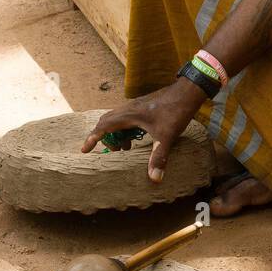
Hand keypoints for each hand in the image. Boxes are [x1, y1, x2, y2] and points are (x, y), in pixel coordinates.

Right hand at [80, 78, 206, 182]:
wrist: (187, 92)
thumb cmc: (175, 111)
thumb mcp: (166, 136)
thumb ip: (158, 157)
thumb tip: (154, 179)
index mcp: (129, 115)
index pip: (103, 126)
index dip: (92, 138)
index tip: (84, 150)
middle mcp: (128, 109)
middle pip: (106, 122)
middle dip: (103, 137)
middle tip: (110, 152)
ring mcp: (135, 106)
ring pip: (116, 120)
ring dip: (116, 134)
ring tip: (124, 149)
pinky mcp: (142, 106)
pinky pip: (126, 118)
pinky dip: (125, 130)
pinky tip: (136, 138)